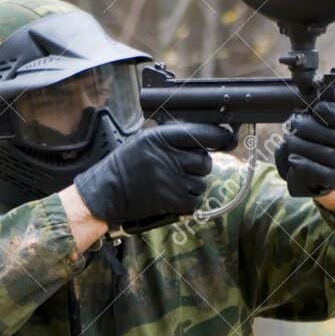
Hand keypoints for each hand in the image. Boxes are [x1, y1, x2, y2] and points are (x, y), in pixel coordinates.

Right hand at [73, 122, 235, 229]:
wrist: (105, 193)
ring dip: (193, 185)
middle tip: (185, 169)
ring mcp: (170, 179)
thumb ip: (171, 138)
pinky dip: (189, 202)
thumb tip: (204, 138)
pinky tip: (174, 197)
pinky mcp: (170, 200)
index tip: (228, 138)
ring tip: (173, 184)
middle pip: (204, 160)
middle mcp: (167, 157)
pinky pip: (195, 201)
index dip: (219, 137)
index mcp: (160, 138)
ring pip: (201, 182)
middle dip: (200, 165)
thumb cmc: (125, 166)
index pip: (200, 133)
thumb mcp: (144, 141)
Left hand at [275, 71, 334, 197]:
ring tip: (289, 138)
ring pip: (321, 153)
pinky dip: (302, 164)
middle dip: (307, 127)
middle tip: (293, 122)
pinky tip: (293, 157)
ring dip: (299, 144)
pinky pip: (318, 173)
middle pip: (332, 135)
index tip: (317, 109)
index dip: (333, 112)